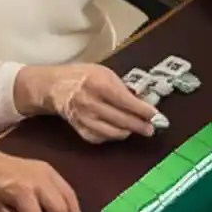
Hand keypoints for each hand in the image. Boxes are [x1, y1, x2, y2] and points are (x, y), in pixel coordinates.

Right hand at [15, 63, 156, 144]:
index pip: (126, 102)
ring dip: (129, 132)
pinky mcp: (80, 130)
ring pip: (114, 133)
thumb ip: (122, 87)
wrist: (55, 87)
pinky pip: (102, 138)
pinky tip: (119, 130)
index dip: (143, 111)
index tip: (156, 115)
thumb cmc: (84, 77)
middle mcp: (91, 103)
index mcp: (99, 84)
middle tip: (151, 128)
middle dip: (140, 125)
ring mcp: (84, 119)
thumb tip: (143, 102)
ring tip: (138, 129)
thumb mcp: (104, 73)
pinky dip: (113, 136)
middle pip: (122, 120)